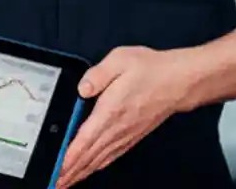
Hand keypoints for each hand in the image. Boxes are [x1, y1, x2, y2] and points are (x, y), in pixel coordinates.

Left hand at [54, 46, 195, 188]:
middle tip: (55, 183)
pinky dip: (97, 166)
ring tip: (66, 181)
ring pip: (99, 159)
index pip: (84, 140)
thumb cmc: (151, 70)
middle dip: (70, 171)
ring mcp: (126, 135)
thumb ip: (97, 75)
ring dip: (81, 172)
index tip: (56, 169)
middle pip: (89, 156)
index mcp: (110, 111)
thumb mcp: (120, 60)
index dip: (69, 157)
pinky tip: (90, 169)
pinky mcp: (132, 136)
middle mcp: (117, 128)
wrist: (180, 81)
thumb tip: (82, 88)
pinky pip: (111, 156)